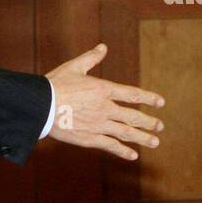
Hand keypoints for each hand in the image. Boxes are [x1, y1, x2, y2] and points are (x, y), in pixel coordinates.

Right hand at [45, 43, 164, 160]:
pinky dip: (123, 151)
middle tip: (160, 127)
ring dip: (142, 138)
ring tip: (155, 142)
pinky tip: (133, 155)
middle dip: (149, 122)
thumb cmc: (55, 84)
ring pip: (126, 132)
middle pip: (133, 117)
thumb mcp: (75, 67)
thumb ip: (91, 58)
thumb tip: (103, 47)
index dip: (148, 98)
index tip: (161, 103)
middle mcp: (105, 108)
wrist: (40, 106)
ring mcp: (98, 124)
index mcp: (103, 89)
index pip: (132, 94)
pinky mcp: (89, 138)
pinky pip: (110, 145)